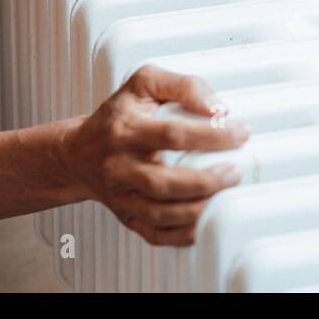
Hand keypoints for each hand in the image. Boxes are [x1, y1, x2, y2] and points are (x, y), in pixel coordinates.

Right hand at [59, 65, 247, 246]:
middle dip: (206, 181)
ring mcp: (121, 196)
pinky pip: (156, 234)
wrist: (78, 153)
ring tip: (224, 196)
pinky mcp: (126, 217)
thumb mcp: (143, 83)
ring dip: (197, 210)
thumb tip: (215, 107)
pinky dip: (183, 235)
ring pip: (160, 214)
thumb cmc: (117, 116)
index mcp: (125, 129)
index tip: (240, 134)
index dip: (211, 136)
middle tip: (235, 173)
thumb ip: (182, 85)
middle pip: (164, 182)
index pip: (172, 134)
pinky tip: (204, 222)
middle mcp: (119, 165)